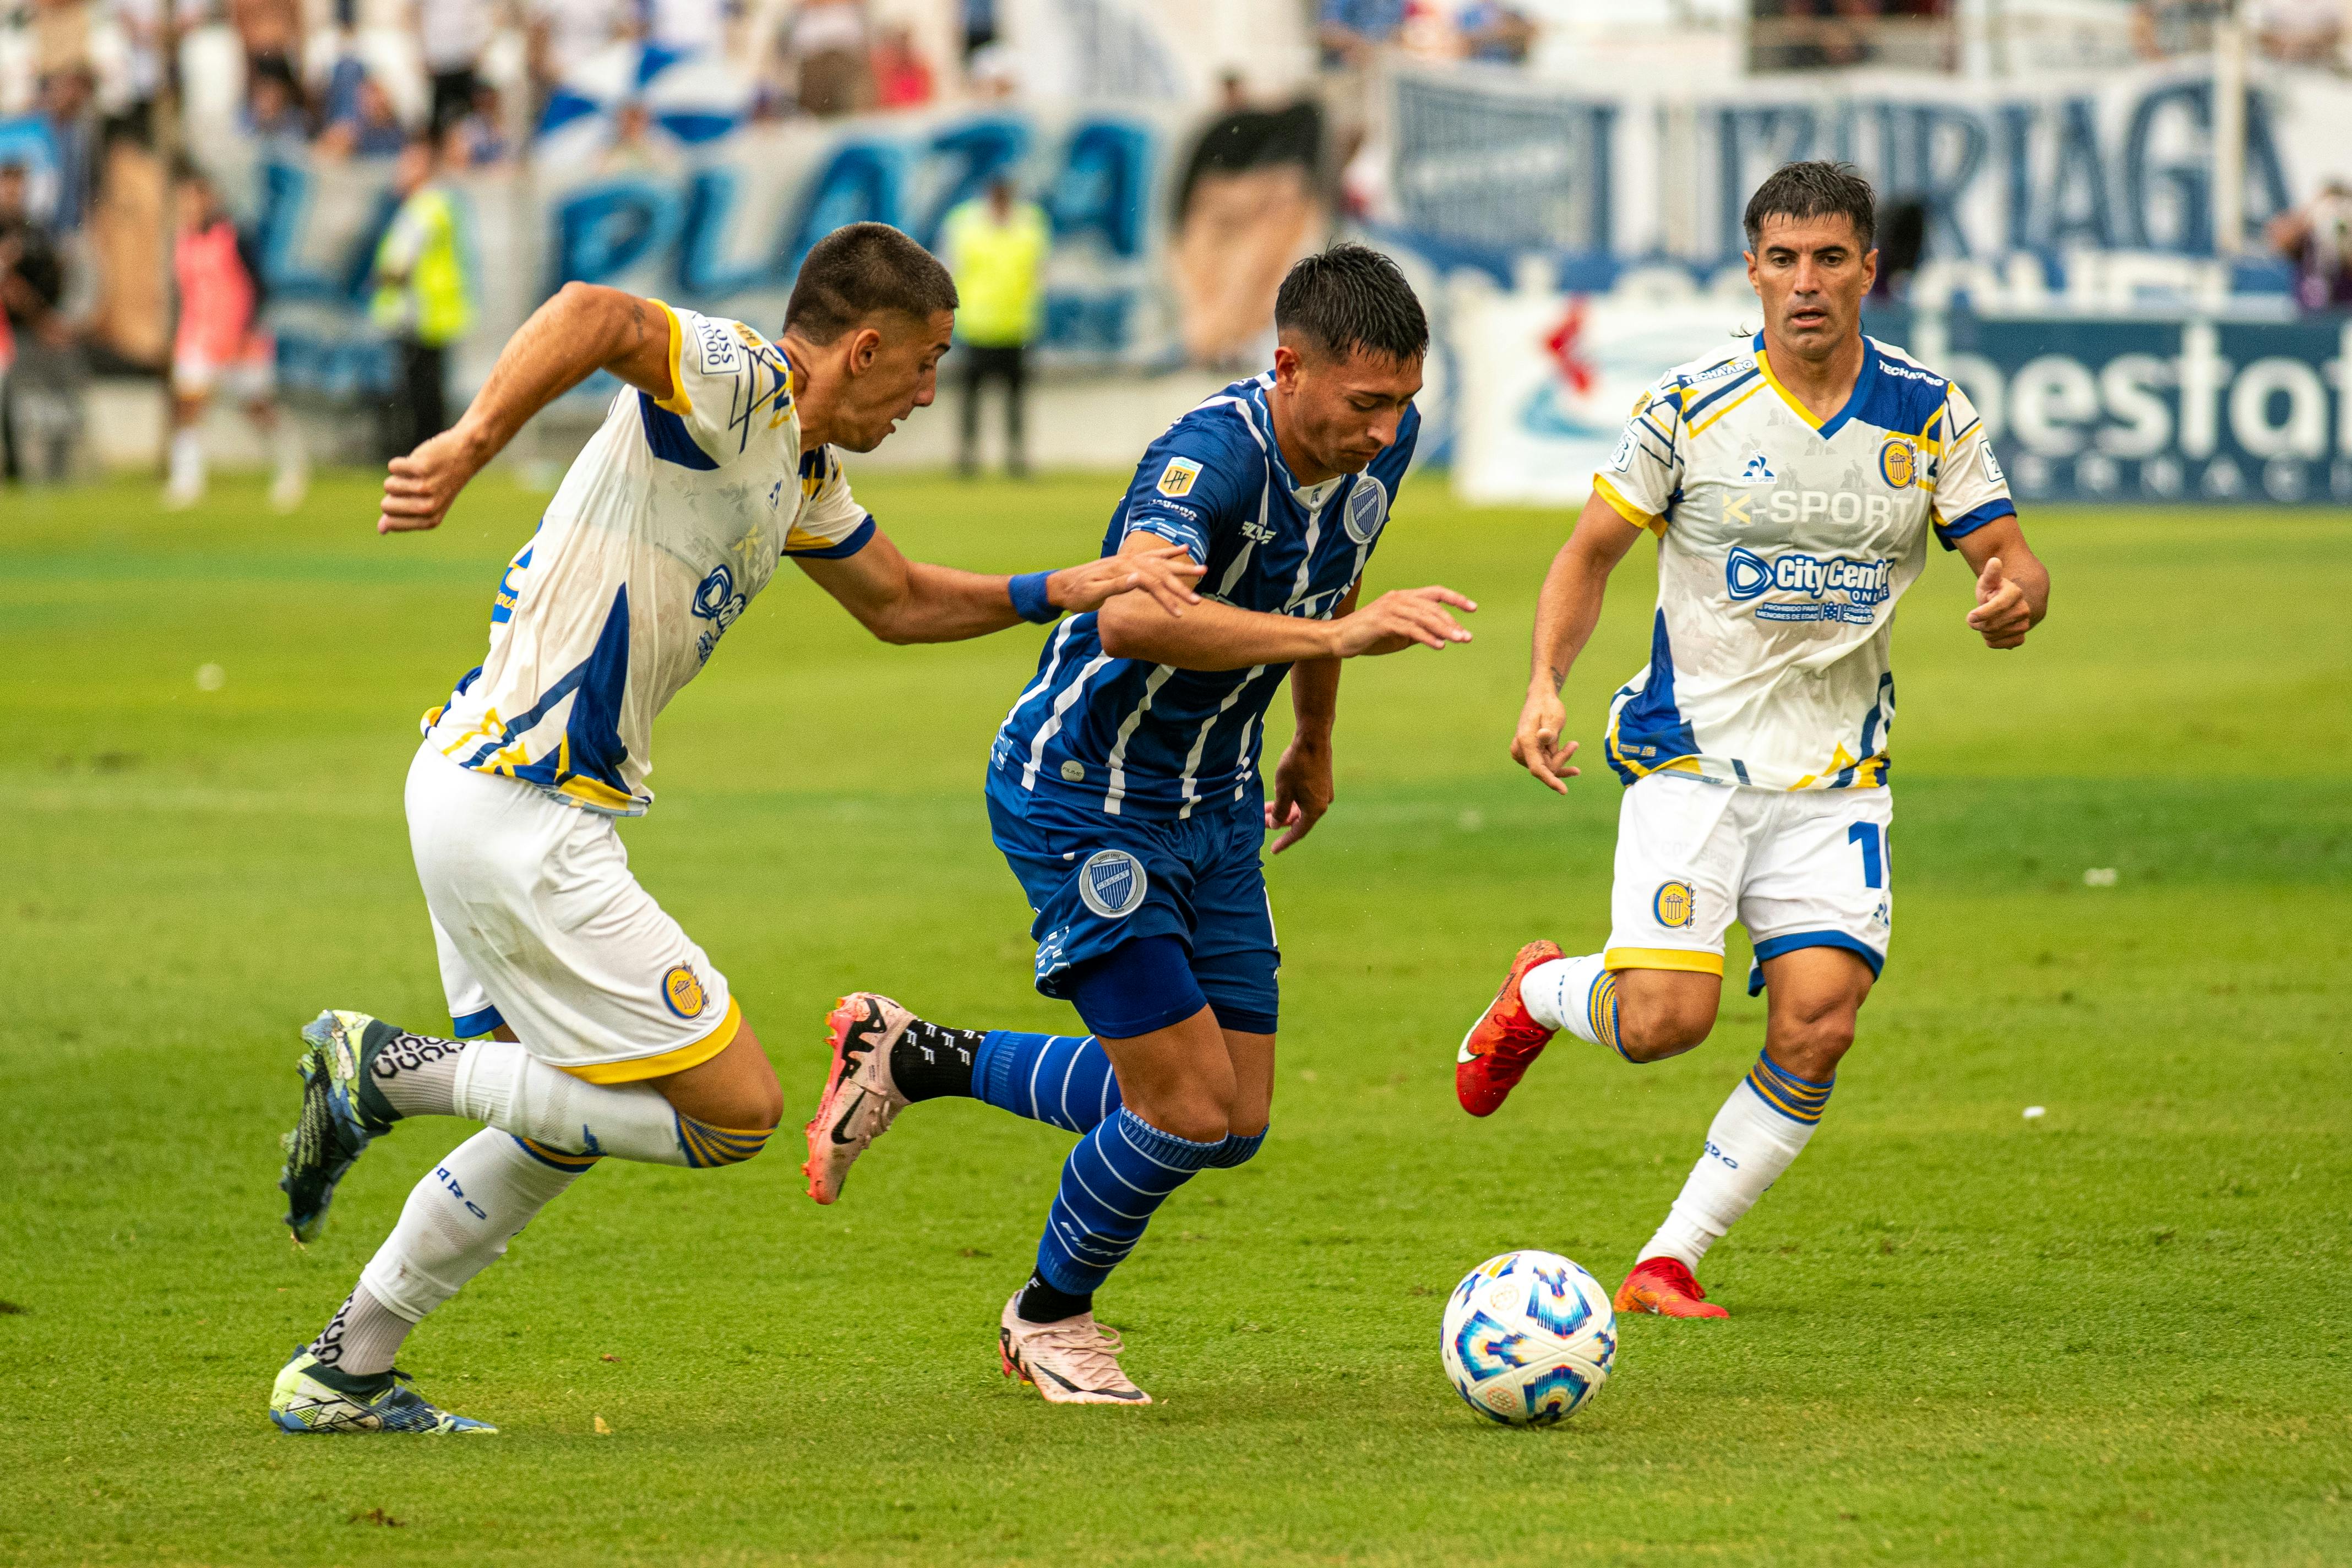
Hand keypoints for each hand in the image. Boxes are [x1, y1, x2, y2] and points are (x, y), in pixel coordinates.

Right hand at [377, 424, 489, 534]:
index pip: (391, 522)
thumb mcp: (428, 505)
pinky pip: (393, 467)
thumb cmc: (443, 480)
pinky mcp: (421, 468)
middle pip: (386, 505)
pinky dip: (401, 462)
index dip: (394, 507)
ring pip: (388, 485)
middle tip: (415, 484)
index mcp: (430, 520)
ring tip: (420, 473)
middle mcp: (429, 507)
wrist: (467, 454)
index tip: (409, 499)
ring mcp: (426, 488)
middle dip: (394, 494)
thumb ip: (405, 517)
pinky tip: (420, 461)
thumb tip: (381, 530)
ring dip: (399, 477)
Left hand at [1049, 545, 1205, 617]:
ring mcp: (1131, 560)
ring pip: (1162, 563)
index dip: (1166, 599)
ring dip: (1183, 568)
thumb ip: (1115, 586)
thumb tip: (1137, 579)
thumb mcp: (1092, 594)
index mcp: (1122, 570)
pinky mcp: (1130, 561)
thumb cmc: (1077, 594)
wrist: (1064, 584)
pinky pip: (1155, 555)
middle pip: (1161, 574)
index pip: (1151, 584)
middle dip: (1181, 588)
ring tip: (1205, 570)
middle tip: (1198, 602)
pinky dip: (1170, 552)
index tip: (1180, 613)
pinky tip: (1185, 549)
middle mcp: (1130, 562)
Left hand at [1264, 735, 1333, 853]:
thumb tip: (1277, 825)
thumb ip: (1279, 811)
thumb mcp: (1283, 791)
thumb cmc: (1297, 765)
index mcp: (1315, 810)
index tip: (1273, 850)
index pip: (1298, 832)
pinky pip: (1305, 798)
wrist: (1313, 738)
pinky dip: (1291, 800)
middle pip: (1299, 819)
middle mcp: (1322, 804)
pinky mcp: (1322, 782)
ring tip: (1266, 808)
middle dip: (1280, 821)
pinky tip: (1278, 795)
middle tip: (1263, 821)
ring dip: (1284, 809)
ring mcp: (1323, 792)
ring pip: (1300, 807)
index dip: (1284, 842)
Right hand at [1331, 586, 1477, 656]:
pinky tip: (1439, 645)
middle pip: (1432, 607)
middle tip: (1466, 637)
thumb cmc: (1369, 637)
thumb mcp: (1398, 633)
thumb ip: (1417, 630)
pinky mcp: (1382, 621)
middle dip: (1452, 622)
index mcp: (1403, 597)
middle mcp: (1398, 598)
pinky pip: (1410, 628)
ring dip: (1443, 629)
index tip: (1473, 608)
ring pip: (1424, 617)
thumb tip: (1440, 635)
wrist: (1339, 639)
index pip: (1435, 593)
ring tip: (1458, 640)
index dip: (1455, 599)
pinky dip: (1426, 637)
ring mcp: (1389, 608)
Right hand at [1510, 686, 1580, 793]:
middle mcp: (1521, 750)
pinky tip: (1573, 769)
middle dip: (1561, 760)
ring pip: (1547, 767)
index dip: (1551, 780)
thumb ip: (1550, 730)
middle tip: (1574, 744)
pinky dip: (1559, 762)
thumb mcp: (1554, 716)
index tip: (1564, 791)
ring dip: (1561, 759)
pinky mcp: (1529, 754)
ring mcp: (1524, 754)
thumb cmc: (1548, 706)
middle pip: (1545, 768)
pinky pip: (1545, 765)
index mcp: (1525, 742)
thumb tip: (1543, 737)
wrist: (1540, 698)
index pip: (1537, 768)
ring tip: (1573, 745)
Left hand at [1966, 555, 2031, 648]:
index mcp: (2015, 593)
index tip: (1970, 617)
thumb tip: (1994, 560)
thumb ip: (1991, 573)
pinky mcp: (2021, 637)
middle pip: (1993, 624)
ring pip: (1994, 635)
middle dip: (1978, 624)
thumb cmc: (1992, 591)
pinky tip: (1992, 633)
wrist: (2004, 604)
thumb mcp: (1988, 581)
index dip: (1982, 613)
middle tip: (1974, 619)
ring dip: (1983, 631)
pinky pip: (2002, 645)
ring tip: (1985, 622)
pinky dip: (1993, 641)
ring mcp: (2024, 624)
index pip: (1998, 606)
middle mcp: (2023, 609)